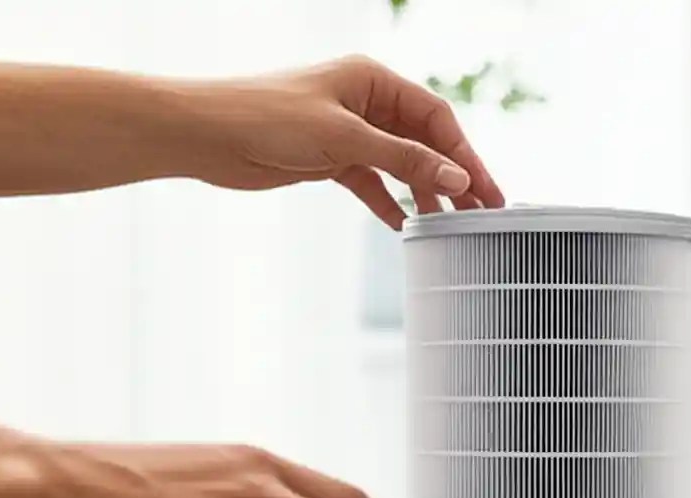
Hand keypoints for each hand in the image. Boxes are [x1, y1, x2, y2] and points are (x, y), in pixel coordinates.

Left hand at [185, 54, 505, 228]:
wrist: (205, 134)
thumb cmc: (267, 117)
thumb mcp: (345, 139)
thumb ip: (404, 160)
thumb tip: (456, 178)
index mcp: (372, 80)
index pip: (435, 118)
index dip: (464, 155)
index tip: (485, 189)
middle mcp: (363, 102)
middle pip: (422, 142)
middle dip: (451, 176)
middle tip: (480, 212)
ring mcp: (346, 131)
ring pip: (399, 164)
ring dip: (422, 192)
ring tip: (448, 224)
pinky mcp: (326, 159)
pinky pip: (370, 181)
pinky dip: (387, 201)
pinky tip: (403, 224)